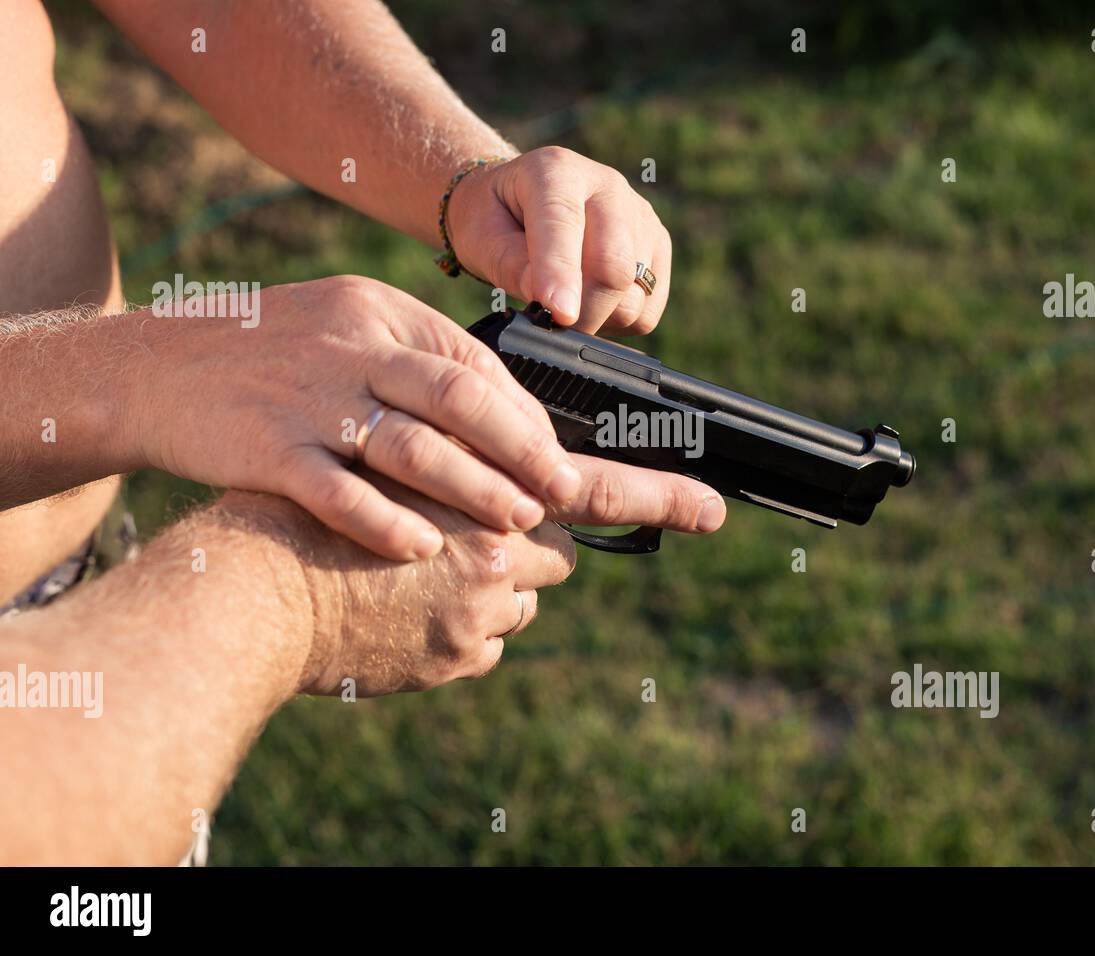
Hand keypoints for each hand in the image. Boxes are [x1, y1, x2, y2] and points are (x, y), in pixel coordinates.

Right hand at [129, 275, 582, 561]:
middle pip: (459, 398)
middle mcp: (348, 347)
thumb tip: (501, 411)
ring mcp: (306, 397)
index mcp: (377, 313)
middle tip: (564, 494)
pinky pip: (335, 491)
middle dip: (522, 451)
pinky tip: (425, 548)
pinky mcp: (263, 447)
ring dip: (473, 487)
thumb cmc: (266, 355)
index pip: (473, 363)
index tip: (558, 458)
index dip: (525, 417)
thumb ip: (415, 361)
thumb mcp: (344, 329)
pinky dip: (384, 521)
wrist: (149, 368)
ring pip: (409, 444)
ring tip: (517, 522)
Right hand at [227, 456, 725, 697]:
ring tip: (421, 575)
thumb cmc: (303, 499)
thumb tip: (496, 458)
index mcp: (481, 487)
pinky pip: (481, 648)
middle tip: (479, 536)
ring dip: (490, 591)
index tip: (713, 506)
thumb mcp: (386, 446)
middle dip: (526, 542)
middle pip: (552, 551)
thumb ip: (455, 449)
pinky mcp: (446, 658)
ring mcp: (472, 610)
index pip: (585, 482)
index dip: (658, 494)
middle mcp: (490, 549)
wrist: (243, 583)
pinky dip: (455, 633)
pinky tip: (404, 611)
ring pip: (519, 602)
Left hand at [446, 146, 670, 334]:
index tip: (559, 314)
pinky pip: (648, 310)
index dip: (562, 273)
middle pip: (614, 265)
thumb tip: (552, 302)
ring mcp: (640, 217)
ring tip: (566, 303)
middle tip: (551, 324)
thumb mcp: (480, 236)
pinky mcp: (658, 248)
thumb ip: (509, 264)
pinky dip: (618, 321)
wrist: (519, 204)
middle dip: (583, 311)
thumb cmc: (494, 219)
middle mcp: (608, 187)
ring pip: (633, 295)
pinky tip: (591, 304)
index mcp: (557, 171)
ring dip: (597, 318)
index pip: (565, 223)